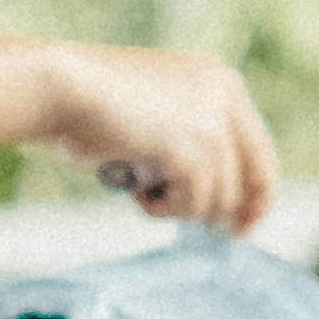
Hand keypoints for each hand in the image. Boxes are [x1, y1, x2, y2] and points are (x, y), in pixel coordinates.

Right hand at [35, 44, 280, 232]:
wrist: (59, 87)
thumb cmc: (91, 109)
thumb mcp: (156, 119)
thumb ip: (191, 145)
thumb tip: (220, 205)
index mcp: (221, 82)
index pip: (259, 148)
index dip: (258, 191)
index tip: (245, 223)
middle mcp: (227, 94)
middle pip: (256, 176)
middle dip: (240, 211)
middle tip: (231, 236)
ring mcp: (214, 120)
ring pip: (220, 198)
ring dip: (178, 206)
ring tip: (139, 187)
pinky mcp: (196, 147)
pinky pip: (194, 203)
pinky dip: (162, 208)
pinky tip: (133, 189)